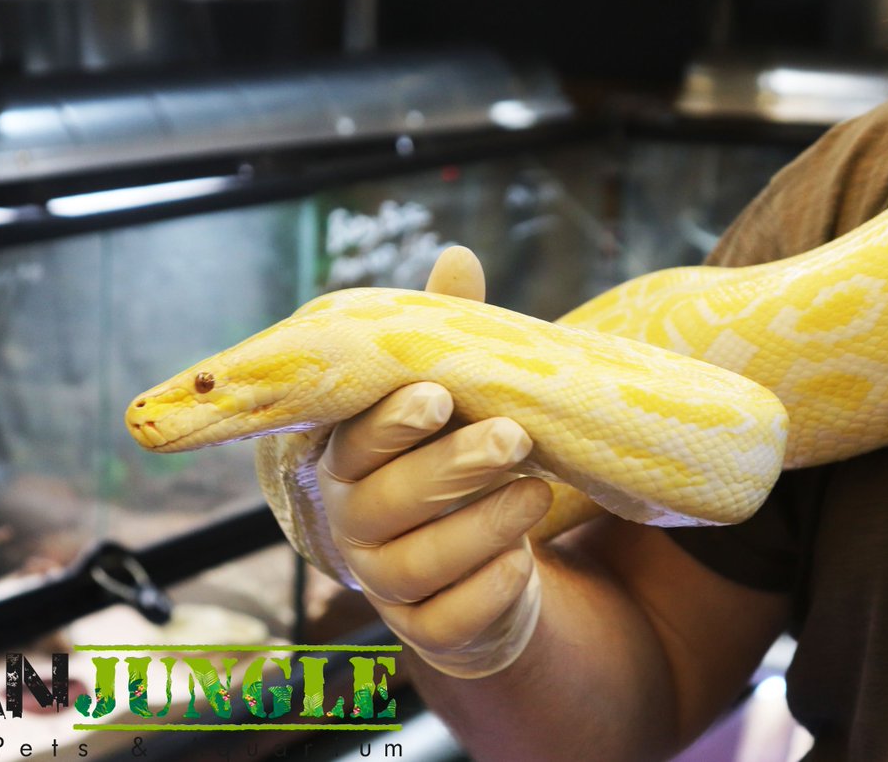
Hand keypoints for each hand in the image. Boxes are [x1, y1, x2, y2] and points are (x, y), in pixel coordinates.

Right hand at [315, 247, 551, 677]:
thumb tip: (457, 256)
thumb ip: (452, 341)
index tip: (436, 395)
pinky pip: (452, 618)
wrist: (482, 562)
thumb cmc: (458, 464)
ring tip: (536, 491)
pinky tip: (523, 561)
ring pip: (421, 562)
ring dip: (483, 525)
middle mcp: (354, 523)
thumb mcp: (458, 404)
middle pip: (389, 500)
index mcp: (351, 462)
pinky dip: (491, 588)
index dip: (391, 421)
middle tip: (513, 438)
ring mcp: (387, 583)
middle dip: (452, 467)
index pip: (356, 442)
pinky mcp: (428, 632)